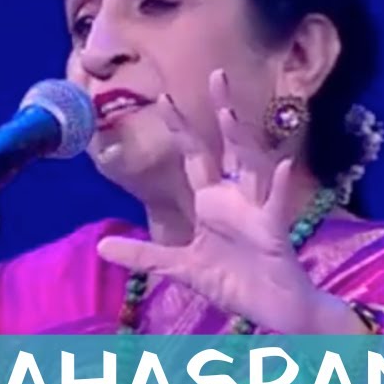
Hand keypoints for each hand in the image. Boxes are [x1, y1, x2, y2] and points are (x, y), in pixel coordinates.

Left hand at [96, 69, 362, 333]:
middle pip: (229, 146)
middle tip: (217, 75)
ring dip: (243, 141)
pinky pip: (276, 205)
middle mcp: (236, 197)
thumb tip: (101, 246)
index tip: (165, 97)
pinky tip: (282, 167)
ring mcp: (256, 211)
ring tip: (230, 115)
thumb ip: (144, 255)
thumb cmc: (234, 282)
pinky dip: (279, 186)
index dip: (181, 128)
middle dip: (222, 112)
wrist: (271, 309)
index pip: (195, 156)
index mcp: (213, 201)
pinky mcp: (273, 231)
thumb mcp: (180, 268)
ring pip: (251, 166)